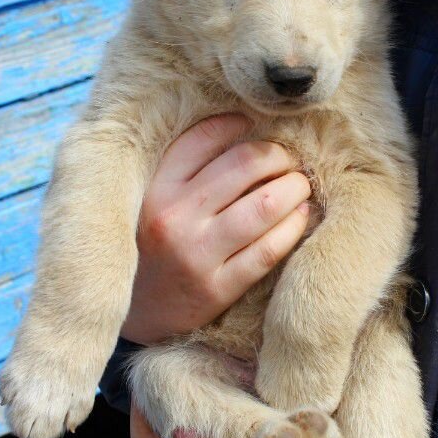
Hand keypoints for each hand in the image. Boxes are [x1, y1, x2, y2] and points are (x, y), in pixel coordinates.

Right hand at [121, 114, 310, 343]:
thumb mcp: (153, 201)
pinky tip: (300, 216)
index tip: (253, 123)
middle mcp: (174, 219)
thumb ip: (184, 170)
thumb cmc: (152, 247)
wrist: (136, 314)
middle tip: (287, 159)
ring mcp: (197, 256)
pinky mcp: (217, 289)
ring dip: (293, 188)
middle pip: (244, 165)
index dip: (235, 124)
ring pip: (263, 206)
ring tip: (300, 185)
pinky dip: (293, 227)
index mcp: (156, 190)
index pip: (203, 139)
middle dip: (277, 155)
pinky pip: (268, 250)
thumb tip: (241, 126)